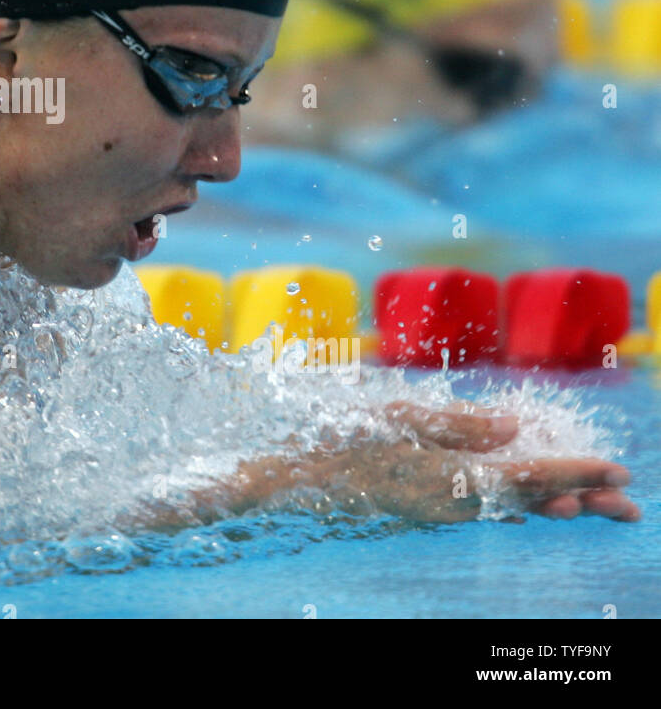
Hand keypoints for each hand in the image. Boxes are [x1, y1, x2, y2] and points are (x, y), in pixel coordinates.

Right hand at [293, 400, 640, 522]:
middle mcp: (454, 502)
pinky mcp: (434, 509)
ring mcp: (444, 510)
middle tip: (631, 506)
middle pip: (532, 501)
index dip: (574, 471)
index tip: (616, 469)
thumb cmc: (343, 441)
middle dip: (583, 499)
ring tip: (599, 507)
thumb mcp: (399, 418)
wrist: (300, 481)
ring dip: (560, 503)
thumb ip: (460, 424)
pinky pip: (489, 506)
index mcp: (448, 476)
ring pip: (515, 506)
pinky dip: (524, 502)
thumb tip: (516, 426)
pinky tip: (539, 504)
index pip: (527, 475)